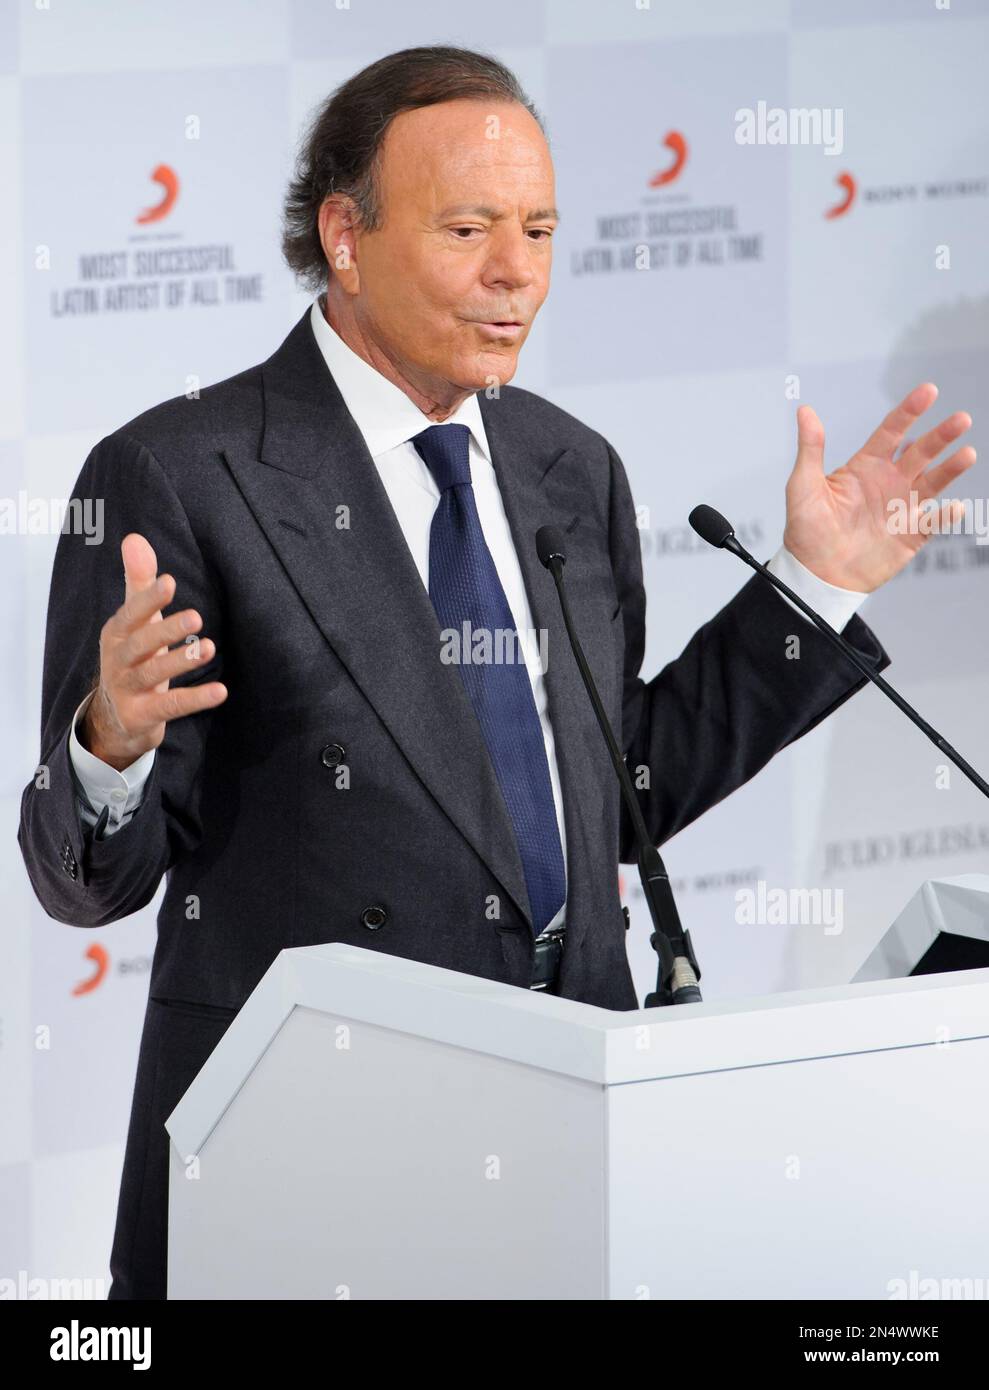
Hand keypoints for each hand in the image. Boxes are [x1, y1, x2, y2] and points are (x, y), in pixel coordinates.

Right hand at [80, 533, 226, 770]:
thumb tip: (135, 537)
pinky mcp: (141, 715)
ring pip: (153, 674)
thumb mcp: (135, 622)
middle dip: (166, 629)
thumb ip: (138, 581)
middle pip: (140, 644)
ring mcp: (127, 690)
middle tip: (196, 616)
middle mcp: (118, 660)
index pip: (130, 614)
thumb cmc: (133, 658)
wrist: (115, 717)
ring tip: (209, 647)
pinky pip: (170, 706)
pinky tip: (220, 691)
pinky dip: (195, 699)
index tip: (169, 581)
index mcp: (117, 633)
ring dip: (181, 661)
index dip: (148, 599)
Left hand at [782, 383, 975, 591]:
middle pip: (920, 452)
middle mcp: (889, 482)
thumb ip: (810, 448)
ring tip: (967, 454)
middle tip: (960, 419)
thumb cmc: (806, 530)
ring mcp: (902, 508)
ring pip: (933, 482)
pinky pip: (932, 523)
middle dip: (941, 436)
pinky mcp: (909, 535)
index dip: (909, 411)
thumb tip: (804, 411)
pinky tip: (954, 507)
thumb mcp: (803, 486)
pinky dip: (944, 516)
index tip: (928, 391)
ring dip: (951, 469)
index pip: (892, 432)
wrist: (815, 575)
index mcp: (866, 467)